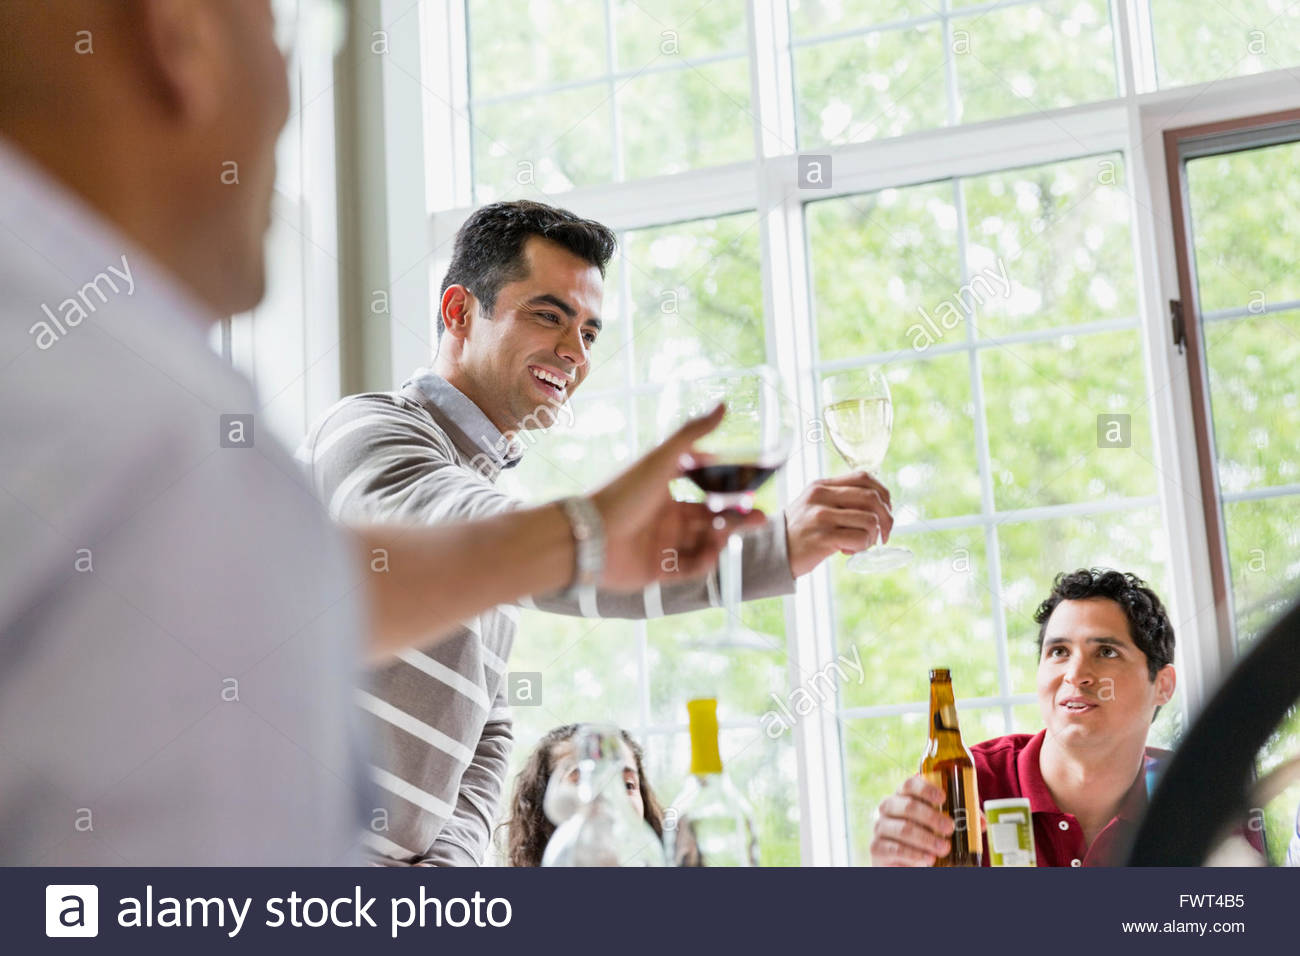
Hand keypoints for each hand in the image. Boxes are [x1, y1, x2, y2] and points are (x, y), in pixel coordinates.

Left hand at [592, 404, 765, 590]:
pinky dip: (704, 562)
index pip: (705, 489)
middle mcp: (666, 518)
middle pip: (711, 518)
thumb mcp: (661, 459)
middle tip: (762, 517)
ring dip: (722, 539)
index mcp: (665, 491)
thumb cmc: (623, 493)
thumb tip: (723, 405)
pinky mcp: (659, 571)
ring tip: (727, 534)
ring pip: (705, 543)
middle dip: (738, 517)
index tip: (750, 486)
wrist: (590, 536)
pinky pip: (691, 568)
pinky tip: (711, 554)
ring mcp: (663, 545)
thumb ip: (692, 433)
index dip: (728, 489)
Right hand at [785, 471, 893, 577]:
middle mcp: (821, 496)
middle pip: (872, 498)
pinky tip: (848, 551)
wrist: (771, 551)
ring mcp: (821, 516)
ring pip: (870, 520)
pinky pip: (860, 539)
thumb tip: (878, 504)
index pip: (864, 477)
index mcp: (822, 485)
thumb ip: (839, 498)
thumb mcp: (814, 504)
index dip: (883, 493)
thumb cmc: (799, 531)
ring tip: (861, 544)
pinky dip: (862, 547)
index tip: (885, 511)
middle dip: (887, 518)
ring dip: (873, 536)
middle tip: (884, 534)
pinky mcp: (822, 538)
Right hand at [870, 775, 954, 866]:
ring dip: (926, 839)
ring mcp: (881, 826)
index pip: (910, 784)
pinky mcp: (877, 847)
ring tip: (944, 848)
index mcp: (903, 795)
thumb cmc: (923, 836)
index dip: (926, 789)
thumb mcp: (938, 825)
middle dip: (931, 817)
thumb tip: (979, 821)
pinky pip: (896, 849)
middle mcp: (888, 807)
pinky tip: (929, 858)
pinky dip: (914, 854)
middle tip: (950, 828)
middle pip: (908, 806)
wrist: (902, 861)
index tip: (943, 798)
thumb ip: (956, 819)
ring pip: (903, 829)